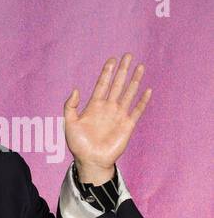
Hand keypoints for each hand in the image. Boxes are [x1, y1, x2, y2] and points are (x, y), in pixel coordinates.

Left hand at [63, 53, 151, 184]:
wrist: (90, 161)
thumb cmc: (78, 144)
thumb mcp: (69, 123)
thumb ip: (70, 106)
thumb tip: (76, 89)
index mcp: (94, 106)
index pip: (102, 84)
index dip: (107, 72)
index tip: (112, 59)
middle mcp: (108, 108)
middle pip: (117, 84)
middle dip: (123, 70)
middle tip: (128, 55)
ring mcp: (119, 115)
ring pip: (128, 93)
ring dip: (135, 80)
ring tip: (140, 66)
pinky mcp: (127, 125)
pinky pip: (137, 110)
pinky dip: (142, 101)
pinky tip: (148, 90)